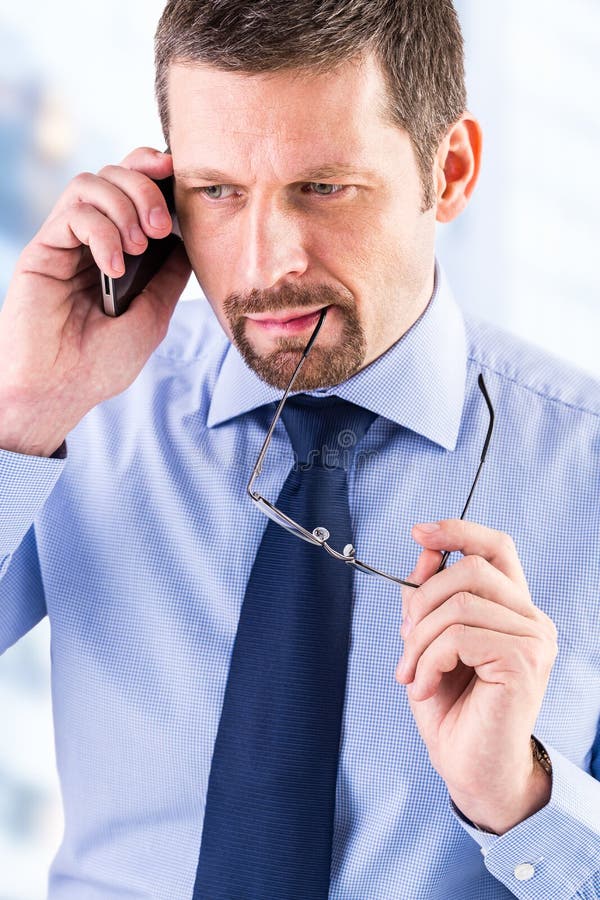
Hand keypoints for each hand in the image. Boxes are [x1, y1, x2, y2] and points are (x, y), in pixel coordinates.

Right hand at [0, 147, 191, 456]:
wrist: (61, 389)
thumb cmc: (101, 362)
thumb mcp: (153, 316)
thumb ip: (169, 276)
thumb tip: (189, 240)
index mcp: (117, 250)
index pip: (132, 190)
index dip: (153, 171)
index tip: (177, 175)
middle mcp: (90, 239)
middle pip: (115, 174)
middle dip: (146, 189)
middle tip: (160, 229)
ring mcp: (65, 242)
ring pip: (92, 183)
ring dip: (124, 206)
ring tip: (137, 248)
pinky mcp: (43, 250)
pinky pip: (74, 213)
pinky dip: (102, 232)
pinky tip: (113, 267)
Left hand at [396, 520, 556, 833]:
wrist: (469, 767)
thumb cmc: (453, 708)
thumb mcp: (430, 642)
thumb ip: (430, 597)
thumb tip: (425, 551)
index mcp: (512, 609)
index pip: (496, 547)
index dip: (458, 530)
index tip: (420, 532)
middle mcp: (531, 619)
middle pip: (469, 569)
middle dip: (421, 600)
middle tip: (404, 641)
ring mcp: (532, 640)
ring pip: (457, 605)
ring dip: (418, 641)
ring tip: (410, 673)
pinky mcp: (522, 662)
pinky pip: (458, 637)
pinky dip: (428, 660)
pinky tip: (425, 687)